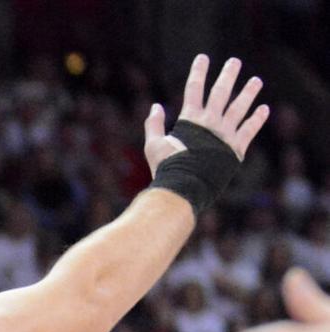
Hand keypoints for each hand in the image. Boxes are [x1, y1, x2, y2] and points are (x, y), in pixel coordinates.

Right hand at [144, 55, 268, 175]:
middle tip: (235, 62)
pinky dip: (257, 119)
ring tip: (256, 81)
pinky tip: (264, 109)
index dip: (198, 72)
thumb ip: (154, 124)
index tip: (203, 58)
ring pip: (240, 107)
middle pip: (221, 92)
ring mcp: (225, 134)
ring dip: (248, 93)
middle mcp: (210, 122)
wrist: (184, 187)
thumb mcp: (153, 145)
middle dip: (228, 75)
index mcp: (190, 120)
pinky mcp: (236, 148)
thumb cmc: (166, 168)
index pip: (194, 89)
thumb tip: (155, 106)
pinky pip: (249, 130)